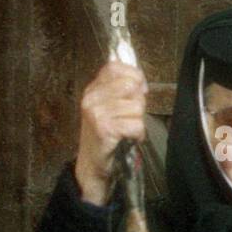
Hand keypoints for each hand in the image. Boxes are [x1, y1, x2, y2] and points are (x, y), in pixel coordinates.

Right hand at [74, 60, 147, 205]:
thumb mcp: (108, 107)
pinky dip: (138, 134)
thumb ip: (120, 90)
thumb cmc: (105, 135)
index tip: (139, 90)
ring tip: (127, 129)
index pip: (115, 67)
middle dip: (138, 102)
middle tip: (130, 116)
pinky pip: (136, 124)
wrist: (92, 164)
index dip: (133, 75)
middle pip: (130, 86)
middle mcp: (91, 98)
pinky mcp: (104, 128)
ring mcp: (96, 113)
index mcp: (92, 89)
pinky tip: (129, 137)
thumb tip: (140, 81)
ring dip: (138, 121)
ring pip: (136, 106)